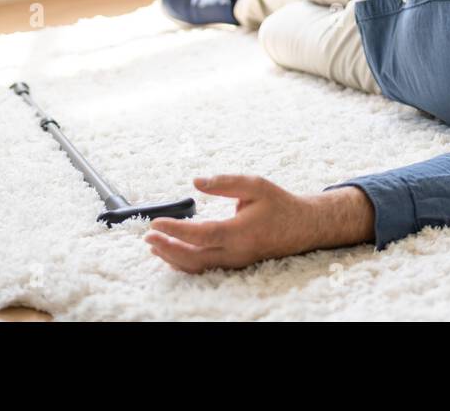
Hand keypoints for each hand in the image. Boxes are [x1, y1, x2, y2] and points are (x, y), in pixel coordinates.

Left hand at [145, 175, 319, 271]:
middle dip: (167, 248)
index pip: (202, 235)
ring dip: (172, 257)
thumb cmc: (278, 204)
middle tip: (147, 236)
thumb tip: (196, 181)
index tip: (156, 222)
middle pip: (194, 257)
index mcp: (241, 231)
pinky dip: (184, 263)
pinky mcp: (234, 265)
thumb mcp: (255, 185)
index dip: (176, 230)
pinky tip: (171, 254)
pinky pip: (204, 268)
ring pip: (197, 267)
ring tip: (153, 246)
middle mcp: (236, 251)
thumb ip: (225, 182)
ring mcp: (235, 262)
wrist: (301, 227)